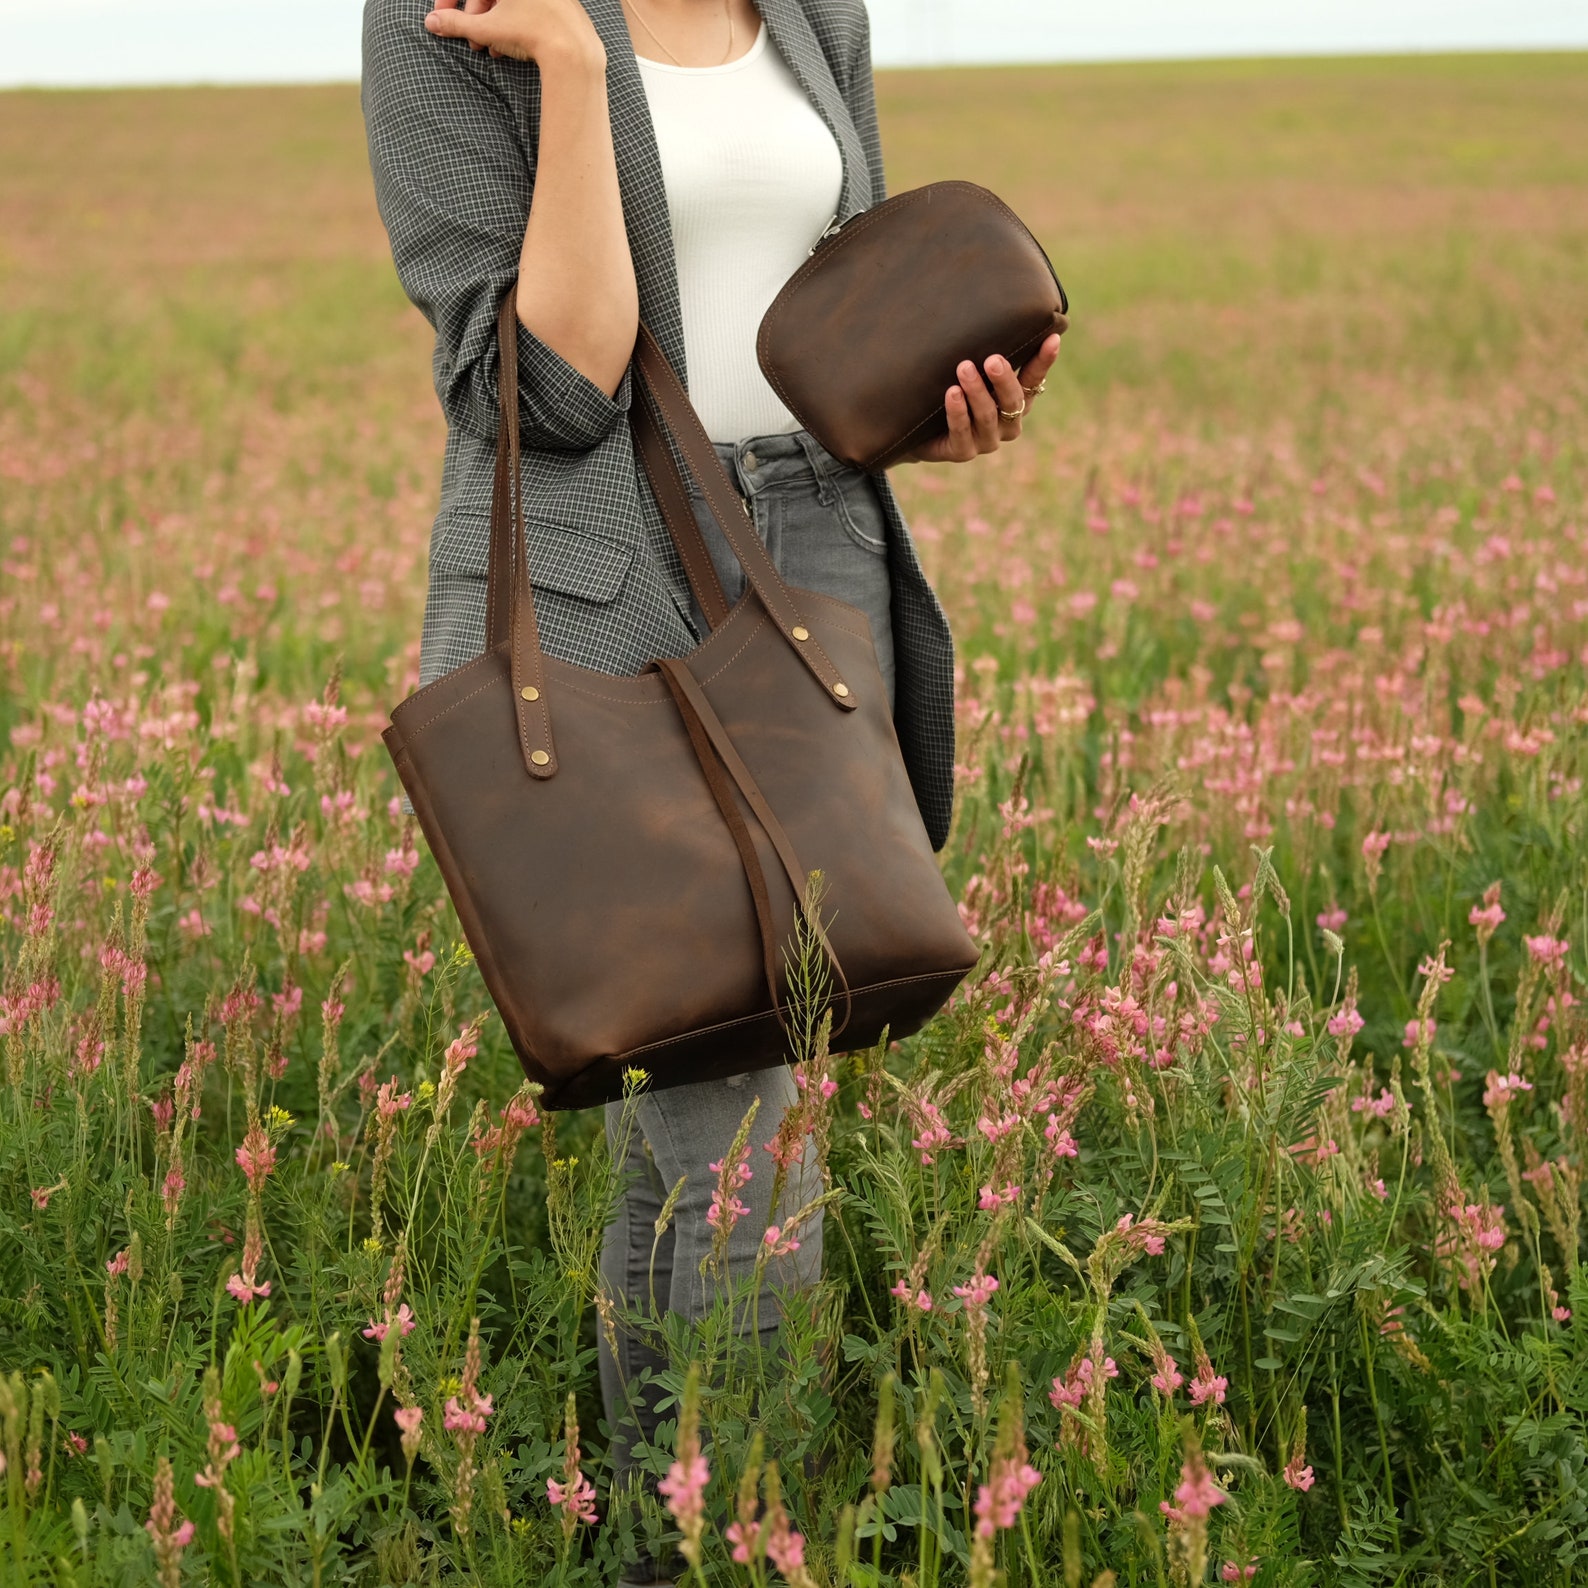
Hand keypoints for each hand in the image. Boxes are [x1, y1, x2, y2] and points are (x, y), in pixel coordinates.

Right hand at [424, 0, 604, 68]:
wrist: (575, 48)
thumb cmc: (532, 32)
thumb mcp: (489, 29)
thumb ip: (458, 23)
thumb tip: (432, 23)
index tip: (443, 16)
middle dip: (475, 15)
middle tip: (473, 40)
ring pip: (507, 1)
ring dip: (493, 23)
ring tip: (492, 47)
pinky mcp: (556, 1)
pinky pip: (525, 6)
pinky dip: (512, 22)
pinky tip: (509, 45)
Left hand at [898, 332, 1060, 464]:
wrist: (920, 429)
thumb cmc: (951, 391)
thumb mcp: (972, 369)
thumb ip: (987, 351)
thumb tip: (997, 305)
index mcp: (1016, 401)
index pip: (1034, 379)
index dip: (1043, 361)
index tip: (1053, 338)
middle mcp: (1007, 423)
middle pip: (1013, 401)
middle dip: (1003, 380)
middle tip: (993, 359)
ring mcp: (986, 440)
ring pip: (987, 416)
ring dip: (976, 391)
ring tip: (963, 368)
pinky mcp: (962, 452)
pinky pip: (962, 432)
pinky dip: (957, 412)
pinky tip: (952, 394)